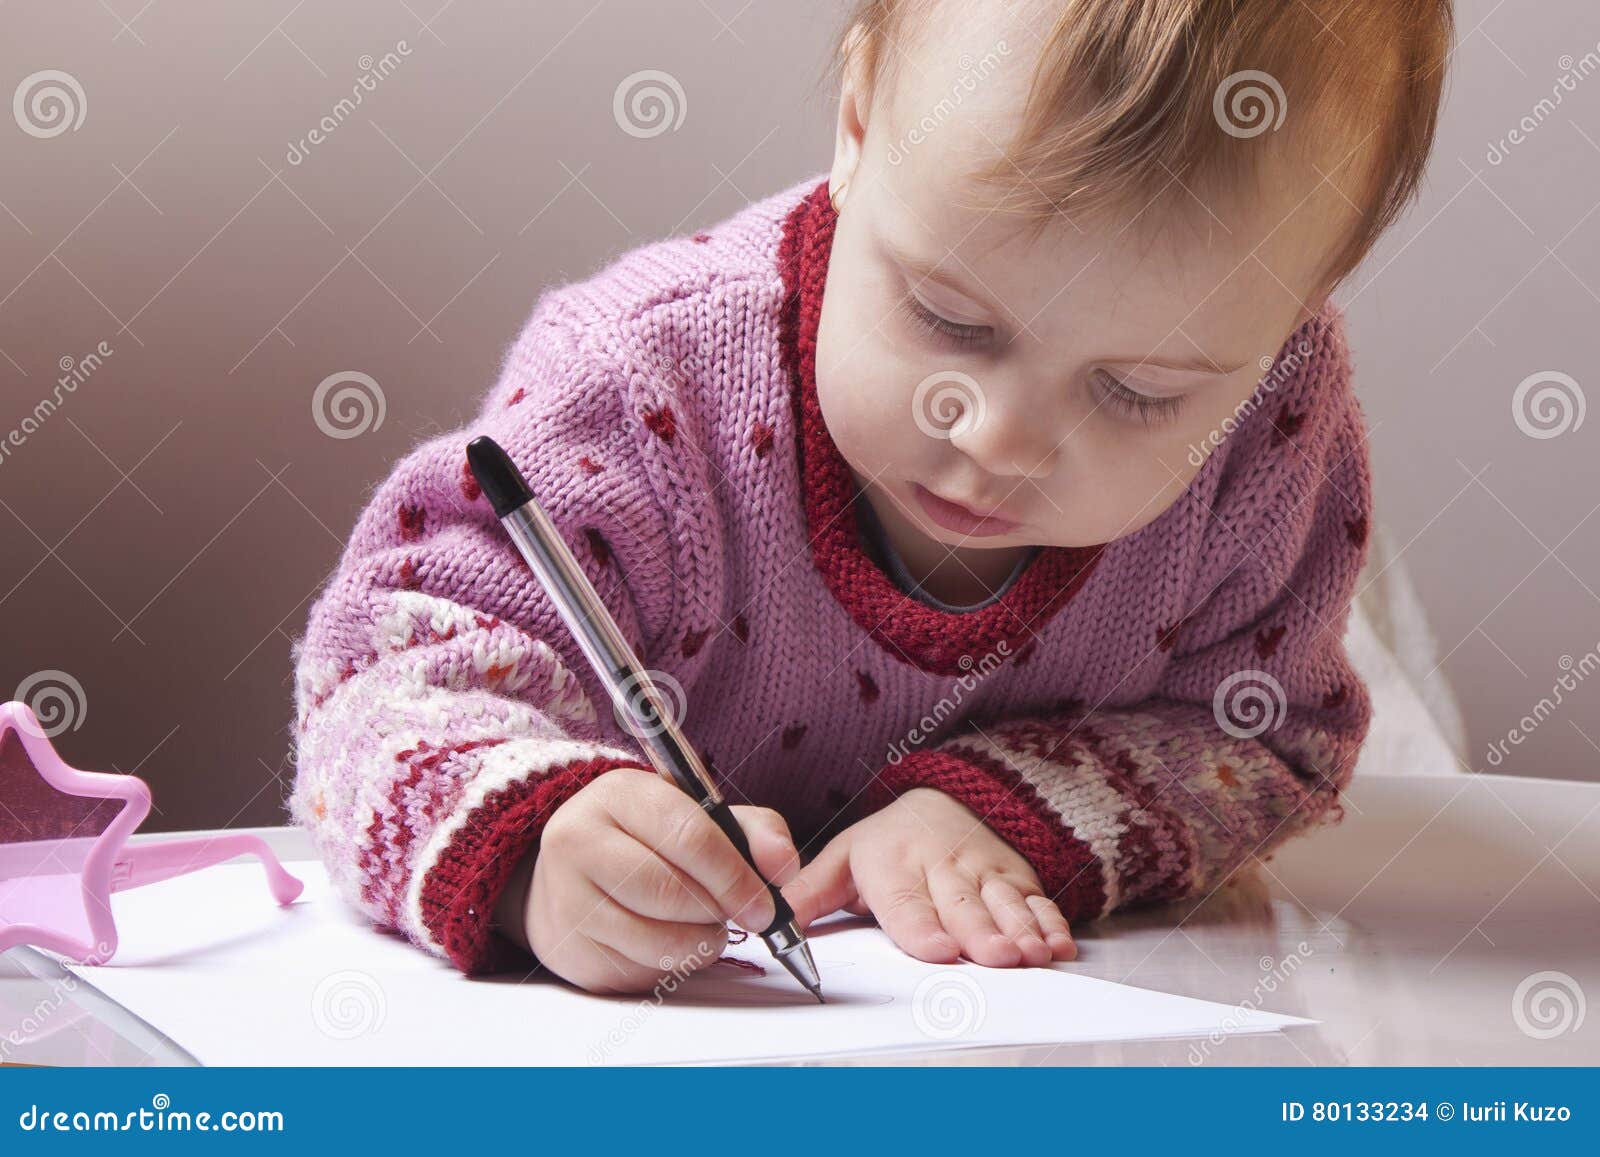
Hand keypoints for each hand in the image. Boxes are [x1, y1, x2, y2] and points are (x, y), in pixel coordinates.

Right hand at [510, 767, 800, 994]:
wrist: (567, 873)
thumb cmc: (646, 840)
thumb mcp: (699, 814)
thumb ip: (754, 831)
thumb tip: (783, 867)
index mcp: (619, 794)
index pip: (690, 836)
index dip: (736, 876)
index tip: (765, 905)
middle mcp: (579, 841)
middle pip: (673, 892)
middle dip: (720, 912)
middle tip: (740, 916)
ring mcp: (568, 900)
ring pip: (659, 941)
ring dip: (700, 943)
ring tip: (703, 924)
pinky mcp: (571, 952)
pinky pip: (641, 971)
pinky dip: (671, 964)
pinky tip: (666, 938)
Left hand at [783, 787, 1076, 966]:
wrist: (947, 803)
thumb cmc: (890, 845)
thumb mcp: (844, 859)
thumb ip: (809, 894)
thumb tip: (768, 920)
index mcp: (893, 863)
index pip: (905, 900)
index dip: (921, 925)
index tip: (934, 949)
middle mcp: (942, 866)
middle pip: (963, 906)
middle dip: (980, 933)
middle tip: (996, 958)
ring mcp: (985, 872)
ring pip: (1005, 904)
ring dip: (1021, 930)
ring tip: (1031, 954)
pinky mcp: (1018, 879)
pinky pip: (1038, 902)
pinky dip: (1052, 923)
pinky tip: (1059, 946)